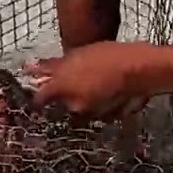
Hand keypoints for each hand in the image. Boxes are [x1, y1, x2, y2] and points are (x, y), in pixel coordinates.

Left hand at [24, 42, 153, 119]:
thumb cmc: (108, 56)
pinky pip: (100, 112)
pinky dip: (102, 104)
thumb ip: (53, 65)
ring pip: (82, 108)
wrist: (141, 69)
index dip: (40, 96)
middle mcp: (73, 106)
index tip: (43, 90)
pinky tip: (112, 90)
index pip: (39, 100)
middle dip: (69, 94)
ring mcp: (92, 115)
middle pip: (64, 104)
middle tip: (81, 78)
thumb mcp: (77, 54)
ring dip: (86, 99)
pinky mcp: (109, 118)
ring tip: (100, 81)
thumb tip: (31, 68)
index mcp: (62, 89)